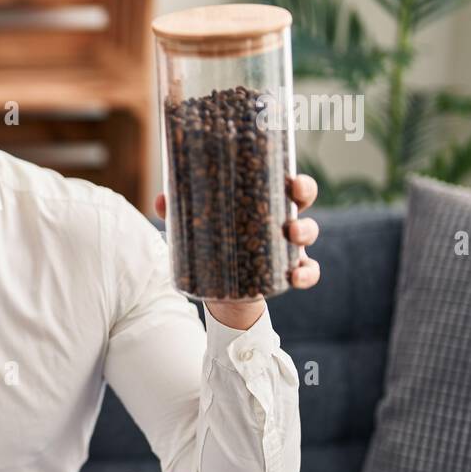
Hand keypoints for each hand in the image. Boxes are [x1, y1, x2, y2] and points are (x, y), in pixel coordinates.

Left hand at [154, 174, 320, 329]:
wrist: (220, 295)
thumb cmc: (213, 250)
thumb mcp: (197, 231)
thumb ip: (179, 215)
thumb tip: (162, 200)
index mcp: (262, 206)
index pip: (282, 184)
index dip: (293, 177)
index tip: (290, 176)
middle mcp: (279, 224)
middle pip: (302, 202)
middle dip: (305, 193)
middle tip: (295, 194)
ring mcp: (286, 249)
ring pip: (308, 234)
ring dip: (306, 231)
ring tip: (292, 234)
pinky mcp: (284, 275)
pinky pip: (308, 273)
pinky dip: (307, 275)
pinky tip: (296, 276)